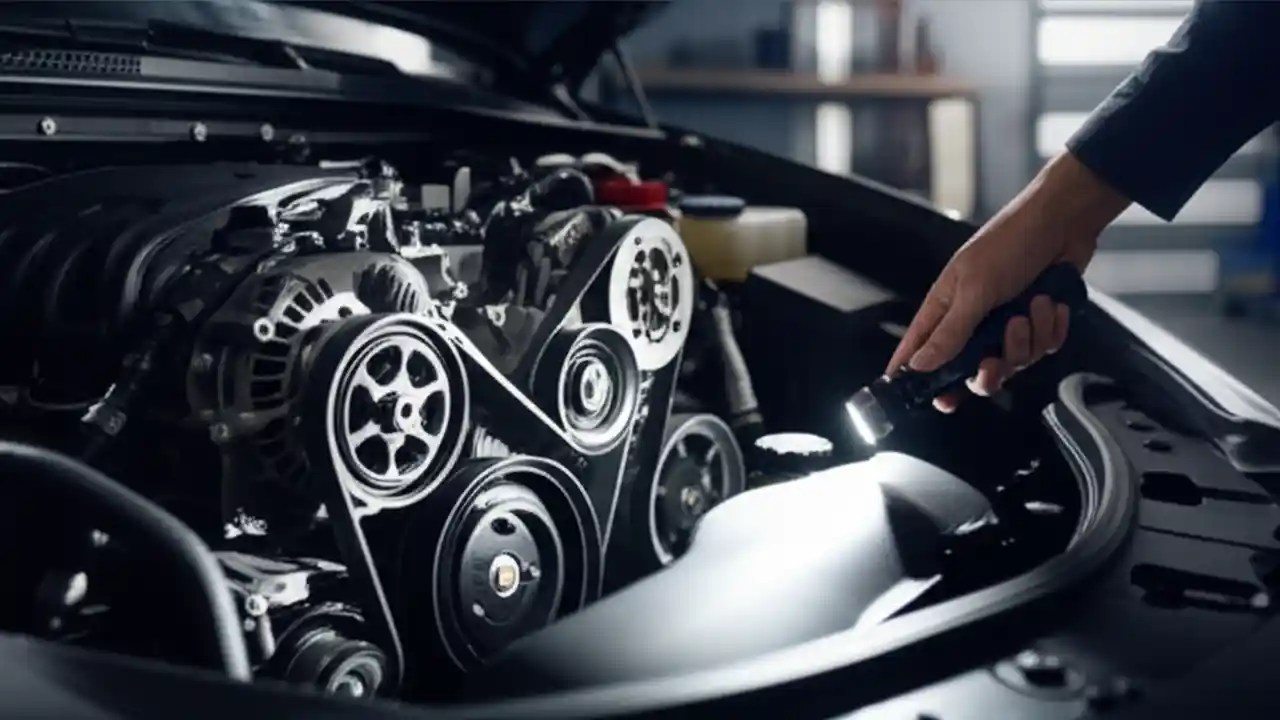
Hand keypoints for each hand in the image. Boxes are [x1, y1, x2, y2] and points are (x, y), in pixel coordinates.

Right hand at [885, 152, 1129, 411]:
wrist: (1064, 222)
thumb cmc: (1010, 244)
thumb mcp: (974, 290)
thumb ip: (949, 333)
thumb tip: (918, 365)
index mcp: (945, 308)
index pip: (918, 350)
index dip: (914, 377)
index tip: (916, 400)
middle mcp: (973, 321)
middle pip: (971, 372)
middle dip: (987, 373)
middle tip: (992, 364)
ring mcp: (1007, 323)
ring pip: (1013, 362)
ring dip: (1027, 339)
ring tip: (1030, 308)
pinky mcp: (1039, 322)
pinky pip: (1044, 347)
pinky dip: (1051, 328)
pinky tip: (1050, 303)